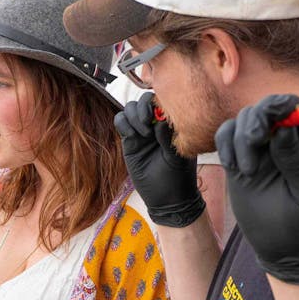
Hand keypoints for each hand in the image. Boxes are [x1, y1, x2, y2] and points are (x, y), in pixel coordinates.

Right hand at [114, 92, 204, 227]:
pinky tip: (133, 137)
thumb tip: (161, 121)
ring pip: (129, 109)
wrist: (167, 199)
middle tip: (148, 125)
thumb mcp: (178, 156)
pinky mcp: (128, 142)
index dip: (157, 102)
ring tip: (143, 134)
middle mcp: (155, 124)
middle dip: (143, 108)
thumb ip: (169, 137)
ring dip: (134, 116)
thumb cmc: (178, 176)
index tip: (159, 116)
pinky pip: (120, 122)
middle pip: (142, 101)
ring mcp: (141, 132)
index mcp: (171, 124)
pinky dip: (123, 123)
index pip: (161, 100)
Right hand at [214, 94, 298, 284]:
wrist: (287, 250)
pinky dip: (224, 144)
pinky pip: (226, 135)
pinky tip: (232, 166)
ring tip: (246, 170)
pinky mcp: (239, 158)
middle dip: (255, 120)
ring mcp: (261, 147)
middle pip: (265, 107)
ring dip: (238, 138)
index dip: (280, 105)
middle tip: (252, 144)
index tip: (268, 124)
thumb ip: (296, 160)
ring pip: (243, 119)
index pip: (295, 105)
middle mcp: (285, 137)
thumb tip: (282, 128)